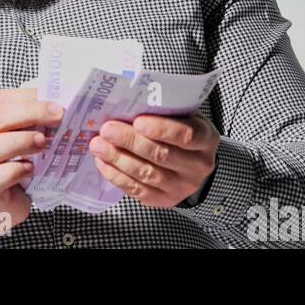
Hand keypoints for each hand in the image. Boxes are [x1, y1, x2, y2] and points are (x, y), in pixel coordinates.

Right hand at [0, 89, 63, 247]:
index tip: (58, 103)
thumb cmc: (9, 162)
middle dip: (32, 113)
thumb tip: (58, 105)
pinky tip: (30, 169)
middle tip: (59, 116)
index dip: (30, 99)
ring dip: (22, 141)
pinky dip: (14, 171)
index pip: (1, 100)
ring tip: (44, 143)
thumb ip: (29, 119)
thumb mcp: (16, 135)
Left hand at [89, 113, 218, 207]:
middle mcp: (197, 166)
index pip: (186, 135)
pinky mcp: (163, 200)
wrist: (191, 164)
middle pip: (161, 155)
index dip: (161, 129)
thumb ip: (164, 111)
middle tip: (107, 130)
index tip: (137, 121)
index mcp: (206, 139)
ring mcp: (181, 186)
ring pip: (147, 174)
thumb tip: (127, 104)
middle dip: (130, 141)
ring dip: (118, 158)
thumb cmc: (181, 131)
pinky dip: (117, 175)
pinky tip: (103, 161)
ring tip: (98, 145)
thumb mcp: (183, 116)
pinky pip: (137, 190)